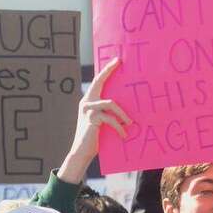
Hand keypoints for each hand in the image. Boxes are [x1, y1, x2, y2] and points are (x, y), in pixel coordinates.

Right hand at [58, 57, 130, 183]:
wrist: (82, 151)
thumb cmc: (95, 138)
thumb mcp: (102, 122)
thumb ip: (108, 112)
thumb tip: (126, 106)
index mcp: (88, 101)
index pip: (97, 81)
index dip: (106, 70)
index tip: (116, 60)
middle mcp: (86, 102)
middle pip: (99, 81)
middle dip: (109, 70)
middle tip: (120, 62)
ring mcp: (88, 109)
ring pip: (110, 103)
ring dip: (122, 114)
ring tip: (130, 124)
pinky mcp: (92, 118)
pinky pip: (110, 118)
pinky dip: (119, 127)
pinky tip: (123, 134)